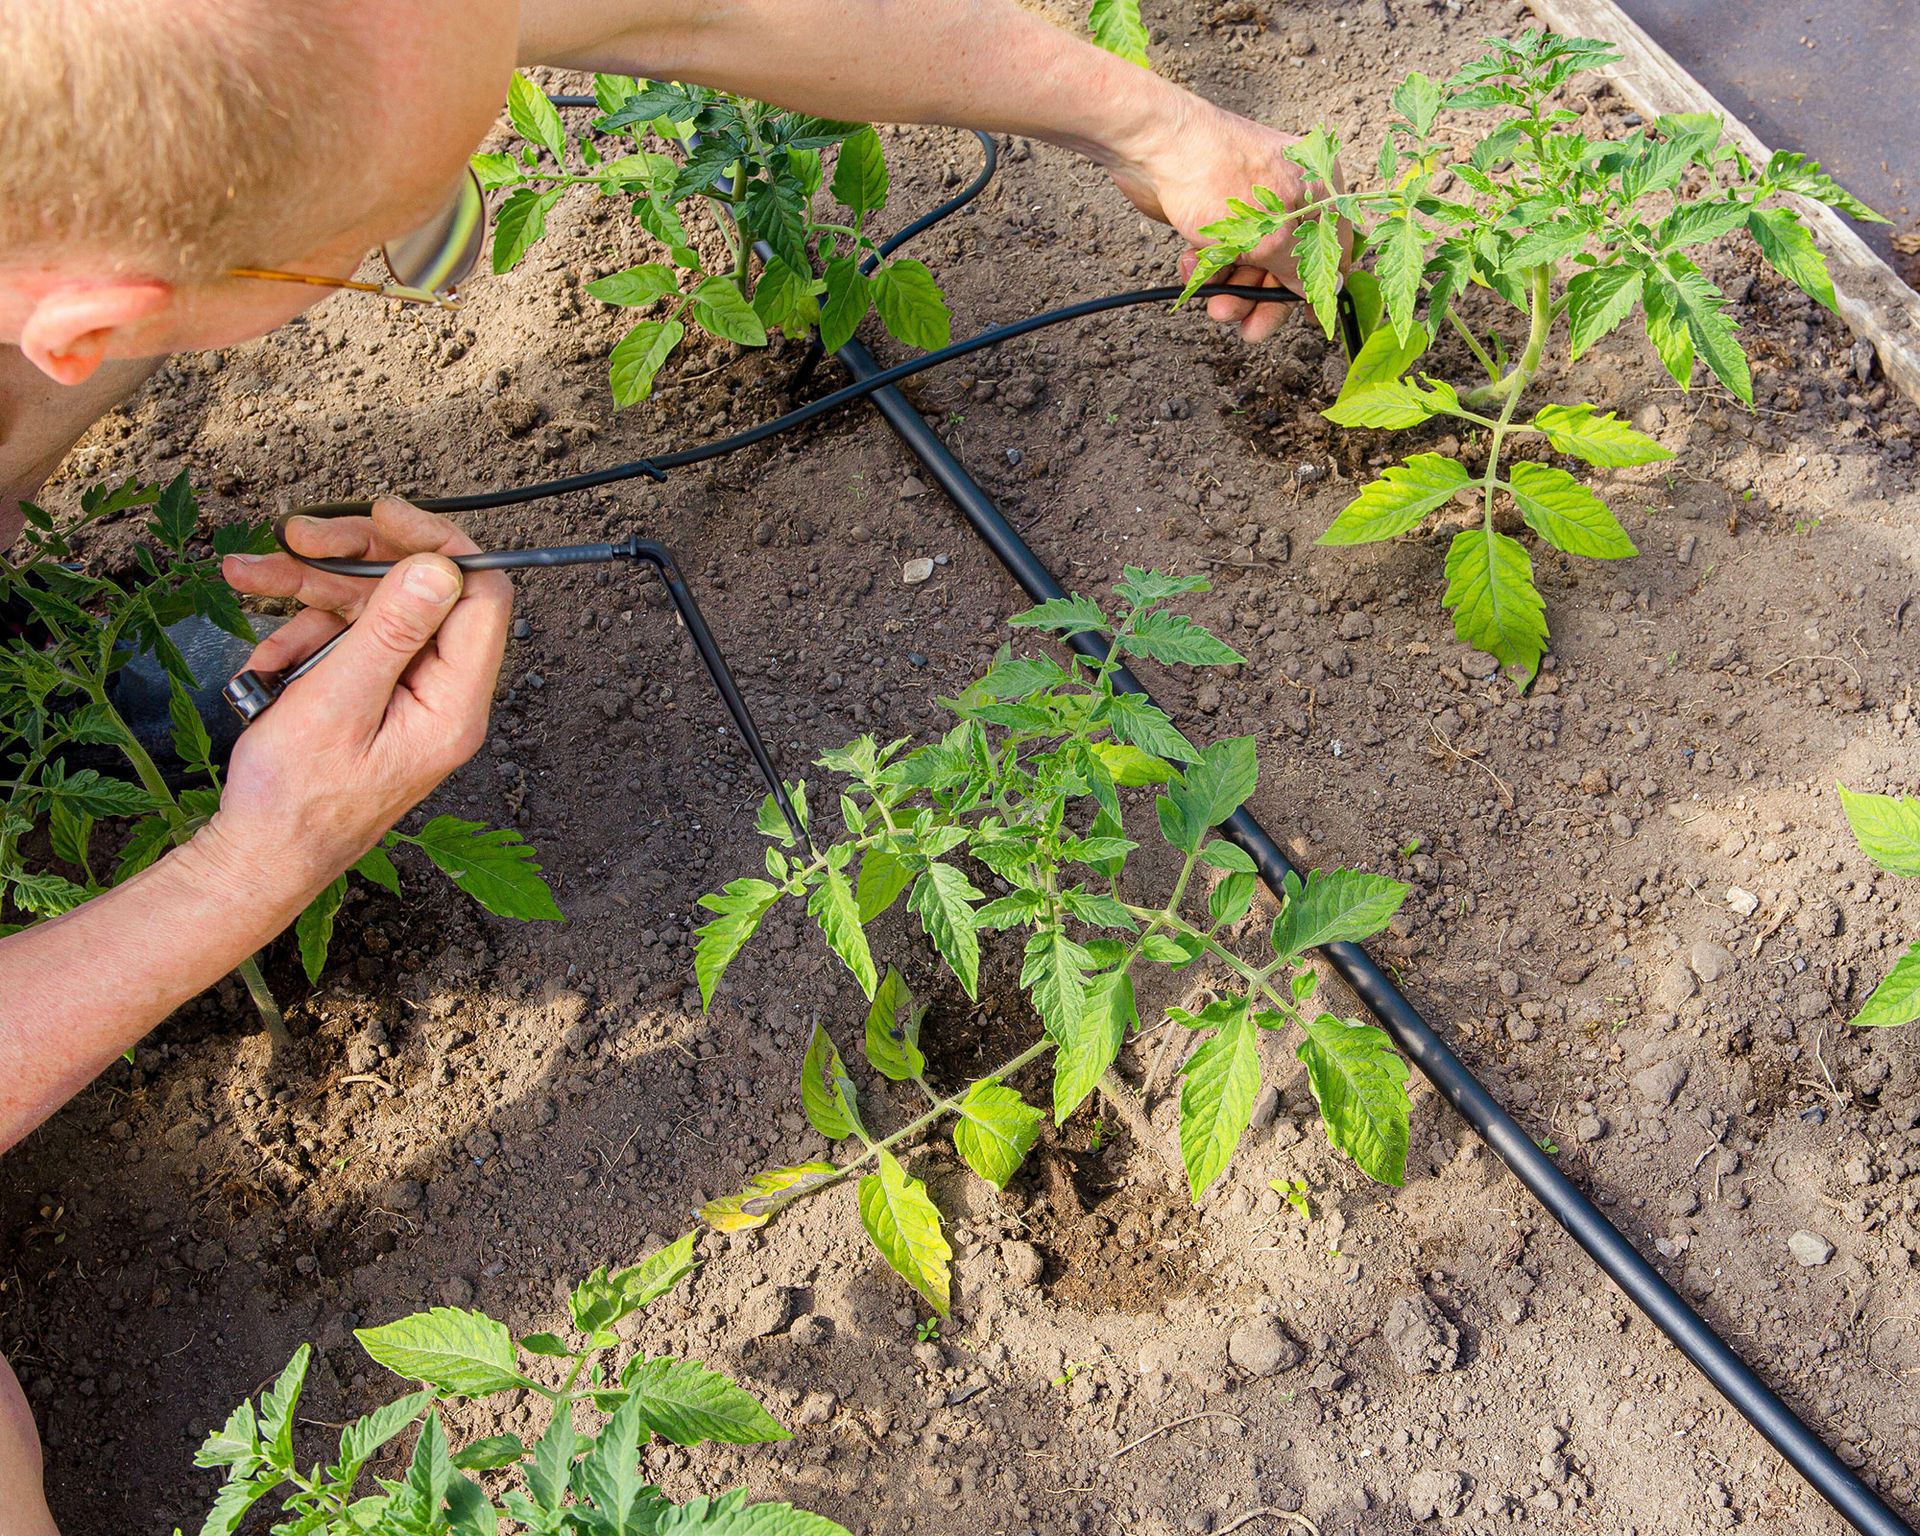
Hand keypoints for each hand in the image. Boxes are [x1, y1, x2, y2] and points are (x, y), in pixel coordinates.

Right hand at [209, 498, 511, 888]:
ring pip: (375, 610)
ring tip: (252, 579)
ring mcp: (408, 697)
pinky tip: (265, 654)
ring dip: (311, 592)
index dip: (437, 544)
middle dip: (356, 558)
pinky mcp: (375, 698)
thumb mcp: (336, 703)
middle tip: (296, 536)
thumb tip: (440, 568)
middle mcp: (443, 697)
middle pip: (421, 592)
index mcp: (454, 705)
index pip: (479, 596)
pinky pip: (350, 642)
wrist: (259, 857)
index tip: (382, 515)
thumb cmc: (295, 800)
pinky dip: (304, 635)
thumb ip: (389, 631)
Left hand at [1106, 96, 1343, 342]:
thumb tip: (1326, 292)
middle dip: (1264, 298)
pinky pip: (1224, 253)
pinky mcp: (1221, 211)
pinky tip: (1190, 265)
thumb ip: (1302, 267)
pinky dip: (1209, 267)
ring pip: (1253, 263)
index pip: (1333, 251)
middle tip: (1247, 328)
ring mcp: (1255, 203)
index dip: (1319, 288)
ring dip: (1231, 289)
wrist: (1155, 146)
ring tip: (1212, 302)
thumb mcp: (1271, 235)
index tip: (1306, 321)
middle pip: (1289, 265)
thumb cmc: (1218, 176)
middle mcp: (1292, 196)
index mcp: (1319, 190)